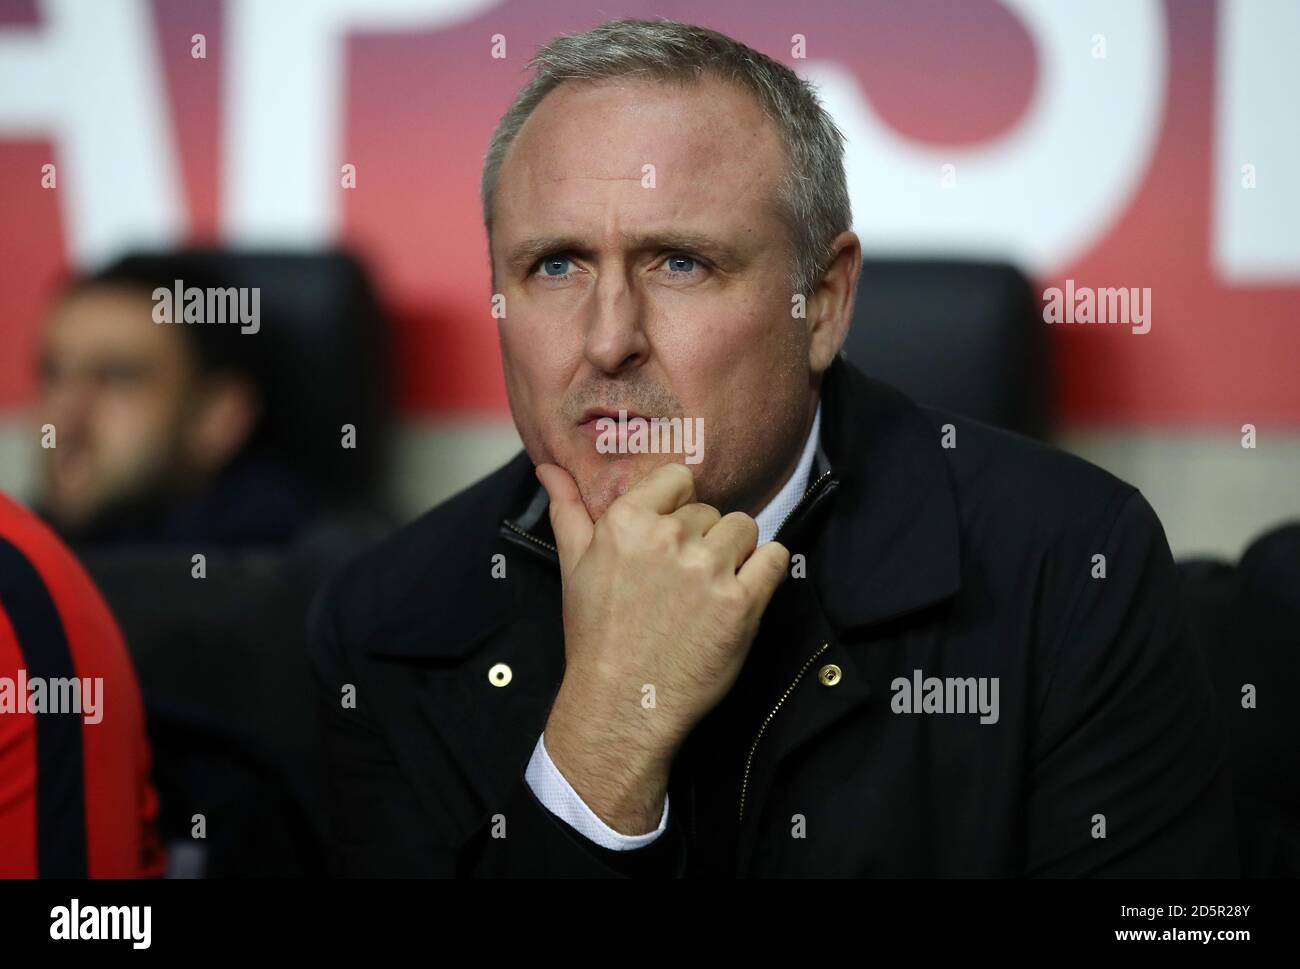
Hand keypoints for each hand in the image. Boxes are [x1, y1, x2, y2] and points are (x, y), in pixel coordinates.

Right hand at [535, 461, 789, 833]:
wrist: (623, 706)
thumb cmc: (596, 637)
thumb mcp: (573, 567)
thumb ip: (568, 510)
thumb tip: (549, 467)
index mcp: (626, 522)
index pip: (678, 478)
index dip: (677, 507)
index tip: (669, 539)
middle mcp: (668, 538)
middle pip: (710, 510)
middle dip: (700, 540)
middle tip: (680, 583)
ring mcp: (709, 570)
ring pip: (745, 528)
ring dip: (735, 553)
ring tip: (710, 590)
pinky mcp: (742, 603)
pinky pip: (776, 558)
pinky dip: (767, 571)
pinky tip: (743, 594)